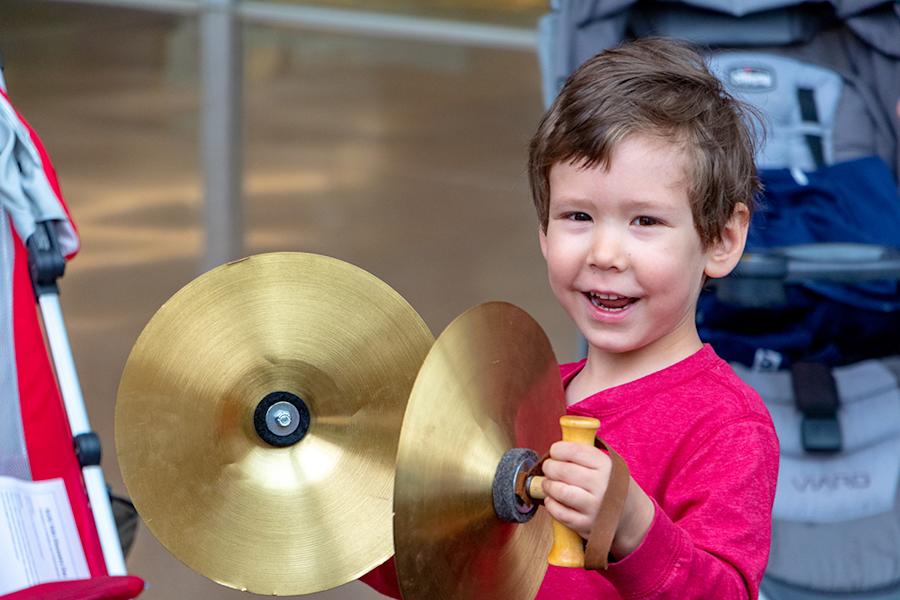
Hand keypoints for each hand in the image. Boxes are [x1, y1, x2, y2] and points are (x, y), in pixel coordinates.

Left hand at [541, 441, 654, 558]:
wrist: (630, 516)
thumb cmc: (610, 485)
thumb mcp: (606, 465)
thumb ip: (583, 455)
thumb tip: (555, 449)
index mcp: (606, 466)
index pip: (574, 451)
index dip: (557, 449)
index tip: (554, 451)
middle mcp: (602, 486)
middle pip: (564, 471)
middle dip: (549, 467)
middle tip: (548, 468)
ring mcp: (594, 507)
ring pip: (560, 491)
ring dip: (548, 485)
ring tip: (548, 483)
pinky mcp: (586, 525)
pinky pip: (560, 513)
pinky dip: (550, 504)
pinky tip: (552, 499)